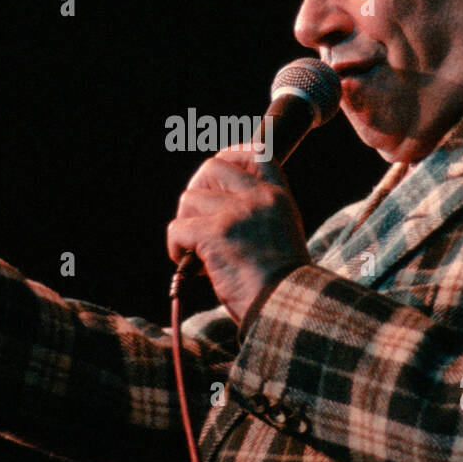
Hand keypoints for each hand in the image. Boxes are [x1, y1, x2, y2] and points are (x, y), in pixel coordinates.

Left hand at [166, 148, 310, 323]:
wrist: (285, 308)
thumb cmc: (280, 284)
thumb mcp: (280, 234)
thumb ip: (256, 213)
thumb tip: (215, 204)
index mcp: (278, 197)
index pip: (255, 153)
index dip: (229, 156)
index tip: (215, 178)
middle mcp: (258, 198)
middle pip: (211, 168)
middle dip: (196, 193)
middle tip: (197, 223)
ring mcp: (236, 213)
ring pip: (189, 200)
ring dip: (186, 226)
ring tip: (200, 253)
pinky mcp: (215, 233)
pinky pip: (177, 228)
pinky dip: (176, 248)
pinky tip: (193, 267)